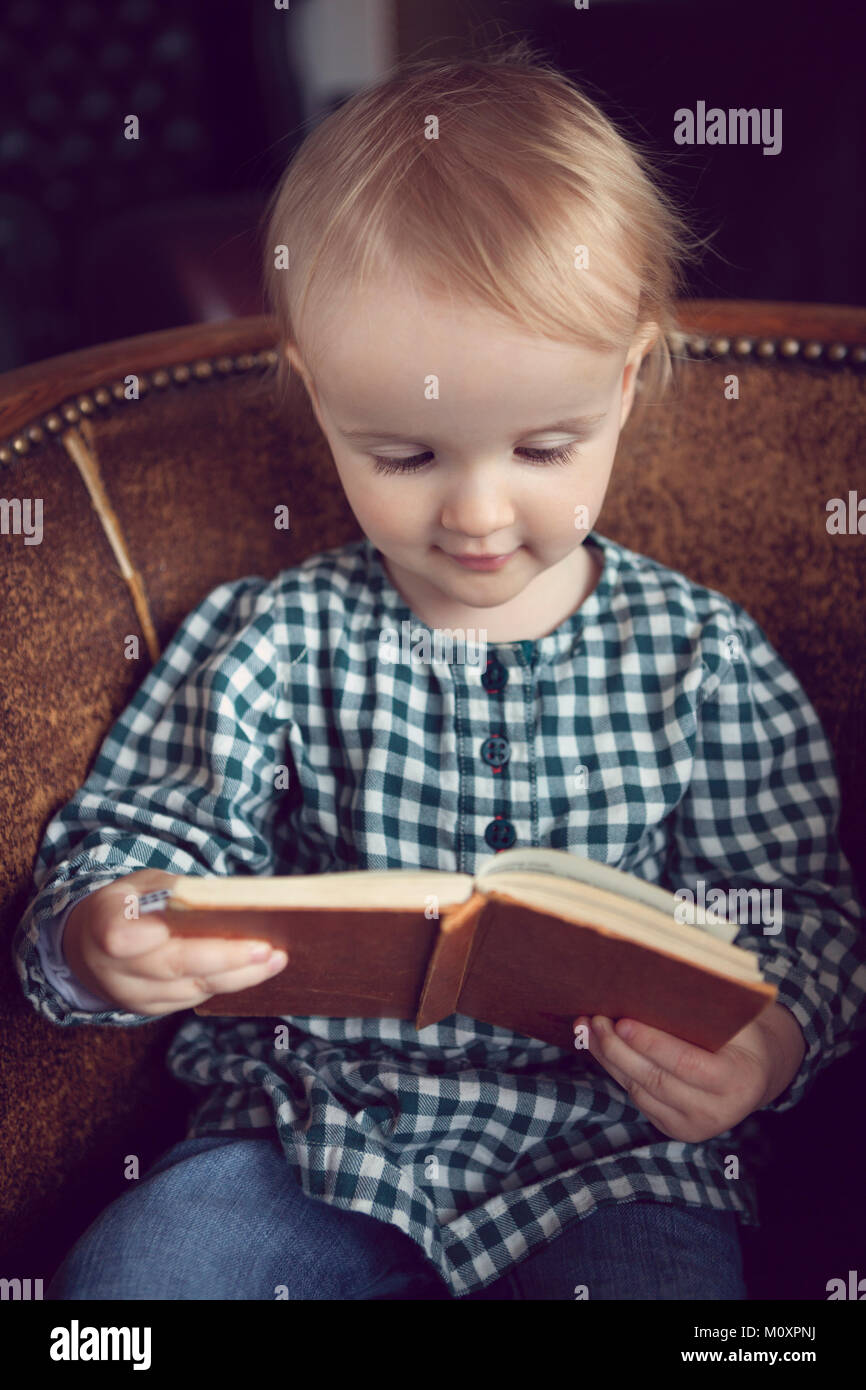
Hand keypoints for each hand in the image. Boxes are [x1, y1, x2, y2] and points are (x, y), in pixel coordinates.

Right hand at [62, 869, 288, 1016]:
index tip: (188, 926)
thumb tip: (226, 901)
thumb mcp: (141, 884)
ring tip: (276, 957)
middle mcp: (114, 968)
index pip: (121, 936)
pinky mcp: (153, 1010)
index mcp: (103, 923)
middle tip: (266, 948)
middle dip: (224, 958)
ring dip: (239, 975)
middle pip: (172, 966)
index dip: (152, 935)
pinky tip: (258, 968)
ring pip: (192, 988)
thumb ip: (175, 893)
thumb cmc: (128, 905)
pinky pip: (195, 998)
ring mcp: (133, 995)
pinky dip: (230, 983)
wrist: (91, 947)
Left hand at [572, 1004, 805, 1141]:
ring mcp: (694, 1126)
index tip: (622, 1021)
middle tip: (596, 1019)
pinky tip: (600, 1046)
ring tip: (588, 1027)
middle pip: (656, 1080)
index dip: (652, 1043)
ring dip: (608, 1058)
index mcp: (738, 1080)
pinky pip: (637, 1098)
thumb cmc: (741, 1034)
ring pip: (640, 1090)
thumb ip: (703, 1007)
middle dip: (619, 1049)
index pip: (687, 1063)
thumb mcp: (734, 1019)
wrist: (753, 1074)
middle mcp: (718, 1111)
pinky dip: (615, 1070)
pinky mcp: (674, 1128)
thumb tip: (654, 978)